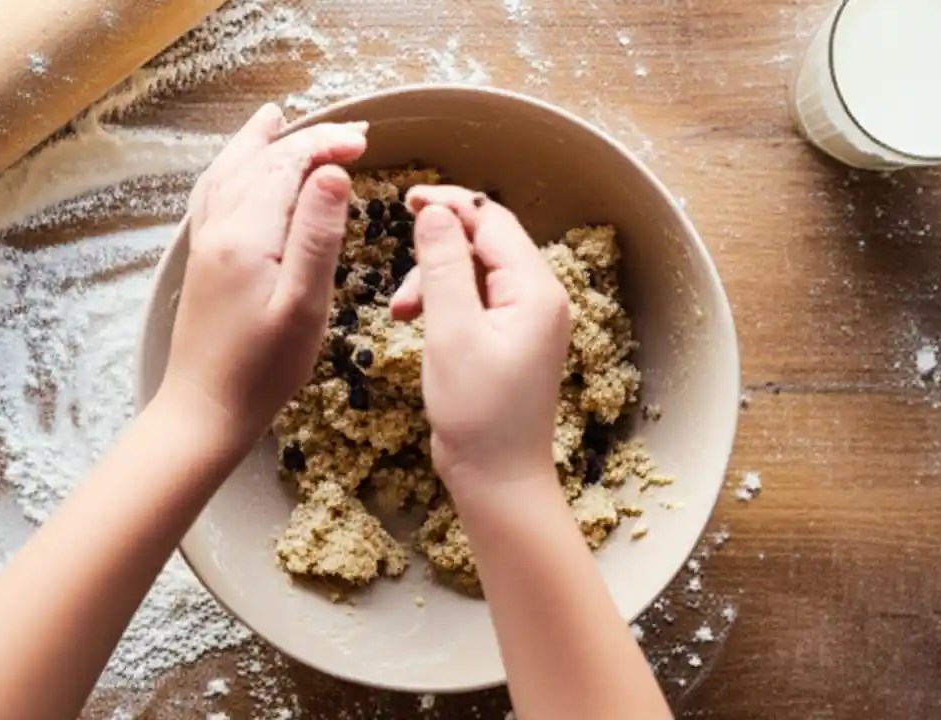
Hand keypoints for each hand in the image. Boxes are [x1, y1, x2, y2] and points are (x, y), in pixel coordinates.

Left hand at [153, 104, 367, 446]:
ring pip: (228, 173)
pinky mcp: (202, 262)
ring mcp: (204, 244)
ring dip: (257, 144)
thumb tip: (331, 174)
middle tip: (351, 134)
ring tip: (276, 119)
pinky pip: (213, 195)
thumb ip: (318, 236)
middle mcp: (218, 229)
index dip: (325, 146)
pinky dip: (230, 169)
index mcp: (246, 236)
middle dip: (304, 141)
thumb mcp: (304, 306)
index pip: (287, 166)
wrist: (204, 411)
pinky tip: (236, 170)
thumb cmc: (262, 371)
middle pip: (259, 162)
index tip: (364, 141)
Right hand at [391, 186, 570, 497]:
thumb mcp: (451, 331)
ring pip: (475, 273)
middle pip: (484, 244)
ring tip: (402, 312)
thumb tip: (435, 213)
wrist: (498, 478)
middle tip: (399, 280)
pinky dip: (444, 304)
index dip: (449, 204)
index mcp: (536, 290)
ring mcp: (528, 321)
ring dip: (434, 281)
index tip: (407, 200)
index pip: (492, 221)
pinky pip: (476, 301)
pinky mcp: (511, 341)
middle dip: (436, 252)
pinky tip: (419, 322)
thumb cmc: (477, 412)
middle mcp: (540, 299)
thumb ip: (442, 266)